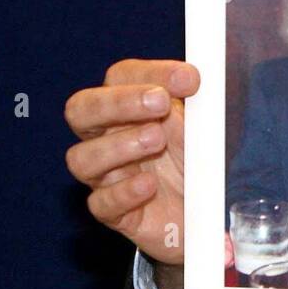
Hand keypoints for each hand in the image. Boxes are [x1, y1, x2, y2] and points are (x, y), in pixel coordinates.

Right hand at [65, 59, 199, 265]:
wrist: (205, 215)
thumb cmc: (198, 164)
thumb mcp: (204, 130)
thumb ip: (199, 105)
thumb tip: (198, 78)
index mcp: (129, 109)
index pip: (120, 78)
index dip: (150, 72)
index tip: (189, 79)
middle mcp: (108, 139)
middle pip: (81, 110)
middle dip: (119, 102)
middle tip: (160, 102)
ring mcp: (107, 177)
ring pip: (82, 158)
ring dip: (118, 145)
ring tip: (157, 140)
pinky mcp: (116, 214)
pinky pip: (101, 203)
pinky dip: (124, 192)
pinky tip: (149, 185)